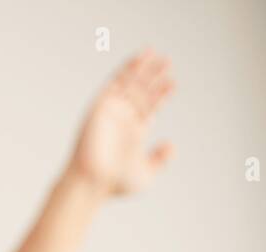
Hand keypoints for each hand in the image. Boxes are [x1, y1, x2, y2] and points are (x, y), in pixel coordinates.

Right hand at [66, 49, 174, 196]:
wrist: (93, 181)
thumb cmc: (115, 183)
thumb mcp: (146, 173)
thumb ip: (159, 160)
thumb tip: (171, 146)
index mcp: (133, 133)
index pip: (149, 107)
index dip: (161, 95)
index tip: (172, 84)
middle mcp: (122, 120)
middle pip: (140, 92)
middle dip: (153, 77)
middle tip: (167, 62)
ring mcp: (111, 112)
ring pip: (129, 84)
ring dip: (143, 69)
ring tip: (157, 55)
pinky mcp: (100, 106)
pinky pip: (115, 83)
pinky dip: (127, 69)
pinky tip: (140, 58)